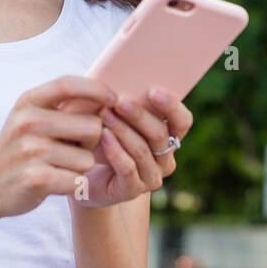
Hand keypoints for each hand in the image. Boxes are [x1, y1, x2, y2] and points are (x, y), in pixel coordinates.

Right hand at [0, 75, 116, 218]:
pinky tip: (55, 182)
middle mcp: (27, 123)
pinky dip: (73, 184)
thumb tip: (107, 97)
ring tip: (58, 166)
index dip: (96, 88)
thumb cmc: (19, 150)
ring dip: (80, 166)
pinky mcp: (36, 179)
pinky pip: (79, 180)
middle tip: (72, 148)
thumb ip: (60, 106)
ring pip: (88, 158)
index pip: (68, 85)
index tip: (113, 98)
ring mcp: (31, 151)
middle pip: (92, 126)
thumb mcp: (29, 118)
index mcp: (27, 103)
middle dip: (92, 141)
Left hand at [68, 86, 193, 208]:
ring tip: (104, 113)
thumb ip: (123, 102)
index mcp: (168, 137)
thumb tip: (120, 76)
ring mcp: (151, 177)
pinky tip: (103, 135)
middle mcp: (165, 159)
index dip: (172, 106)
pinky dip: (115, 149)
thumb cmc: (100, 139)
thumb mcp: (113, 117)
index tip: (152, 91)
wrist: (83, 177)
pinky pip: (128, 168)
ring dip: (122, 129)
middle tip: (118, 100)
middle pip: (160, 133)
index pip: (183, 121)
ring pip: (142, 149)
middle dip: (138, 114)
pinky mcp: (132, 190)